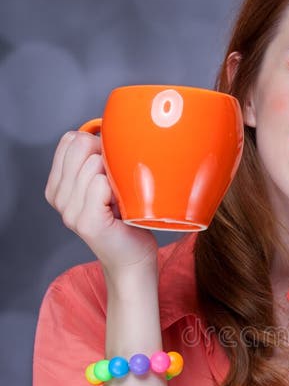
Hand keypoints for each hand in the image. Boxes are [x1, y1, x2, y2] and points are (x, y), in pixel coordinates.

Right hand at [45, 131, 158, 276]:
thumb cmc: (125, 218)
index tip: (108, 169)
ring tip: (119, 199)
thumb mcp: (106, 181)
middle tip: (117, 184)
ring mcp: (69, 211)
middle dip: (106, 156)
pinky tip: (121, 208)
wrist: (132, 256)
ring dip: (115, 177)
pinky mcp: (86, 222)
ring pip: (93, 164)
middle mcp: (58, 197)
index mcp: (57, 185)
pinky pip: (101, 184)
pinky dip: (117, 190)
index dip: (96, 145)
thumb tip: (105, 129)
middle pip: (79, 145)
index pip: (69, 139)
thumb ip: (97, 158)